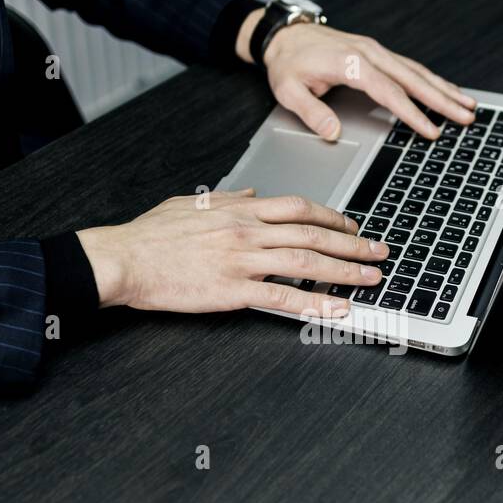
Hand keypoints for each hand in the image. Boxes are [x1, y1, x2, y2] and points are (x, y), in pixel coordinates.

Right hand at [75, 189, 387, 317]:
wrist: (122, 259)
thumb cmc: (150, 235)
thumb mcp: (190, 204)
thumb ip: (224, 199)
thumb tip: (248, 193)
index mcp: (238, 209)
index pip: (298, 207)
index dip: (332, 216)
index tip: (351, 225)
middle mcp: (246, 230)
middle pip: (313, 234)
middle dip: (353, 243)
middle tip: (379, 251)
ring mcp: (241, 260)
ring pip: (306, 263)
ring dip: (345, 271)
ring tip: (370, 278)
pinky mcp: (232, 290)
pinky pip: (283, 297)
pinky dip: (314, 303)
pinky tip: (338, 308)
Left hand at [236, 9, 476, 140]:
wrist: (285, 36)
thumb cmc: (287, 63)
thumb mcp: (289, 90)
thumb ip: (311, 112)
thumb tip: (332, 133)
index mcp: (350, 62)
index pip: (388, 92)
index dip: (412, 113)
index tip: (430, 130)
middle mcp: (368, 53)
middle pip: (412, 79)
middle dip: (442, 100)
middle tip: (466, 116)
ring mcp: (375, 51)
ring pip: (416, 71)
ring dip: (443, 89)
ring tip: (467, 105)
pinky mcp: (376, 53)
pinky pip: (409, 67)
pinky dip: (431, 80)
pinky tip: (445, 90)